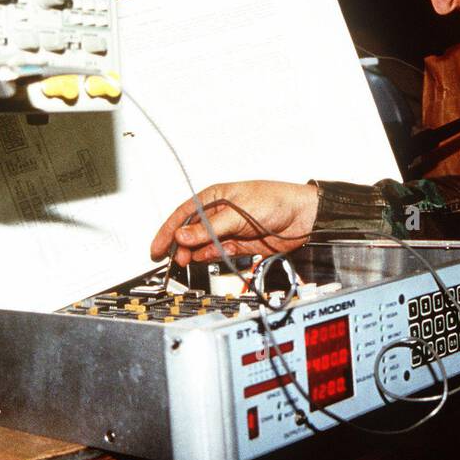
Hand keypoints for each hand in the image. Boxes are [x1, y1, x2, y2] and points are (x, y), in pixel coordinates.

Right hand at [150, 181, 318, 265]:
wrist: (303, 218)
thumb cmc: (275, 201)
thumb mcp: (237, 213)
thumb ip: (208, 228)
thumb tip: (182, 236)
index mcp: (215, 197)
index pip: (183, 213)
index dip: (167, 230)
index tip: (156, 248)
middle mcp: (219, 213)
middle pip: (190, 231)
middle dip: (179, 246)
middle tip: (174, 259)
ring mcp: (228, 230)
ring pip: (202, 244)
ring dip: (193, 253)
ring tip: (187, 262)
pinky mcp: (239, 245)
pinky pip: (217, 252)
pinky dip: (210, 257)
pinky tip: (205, 259)